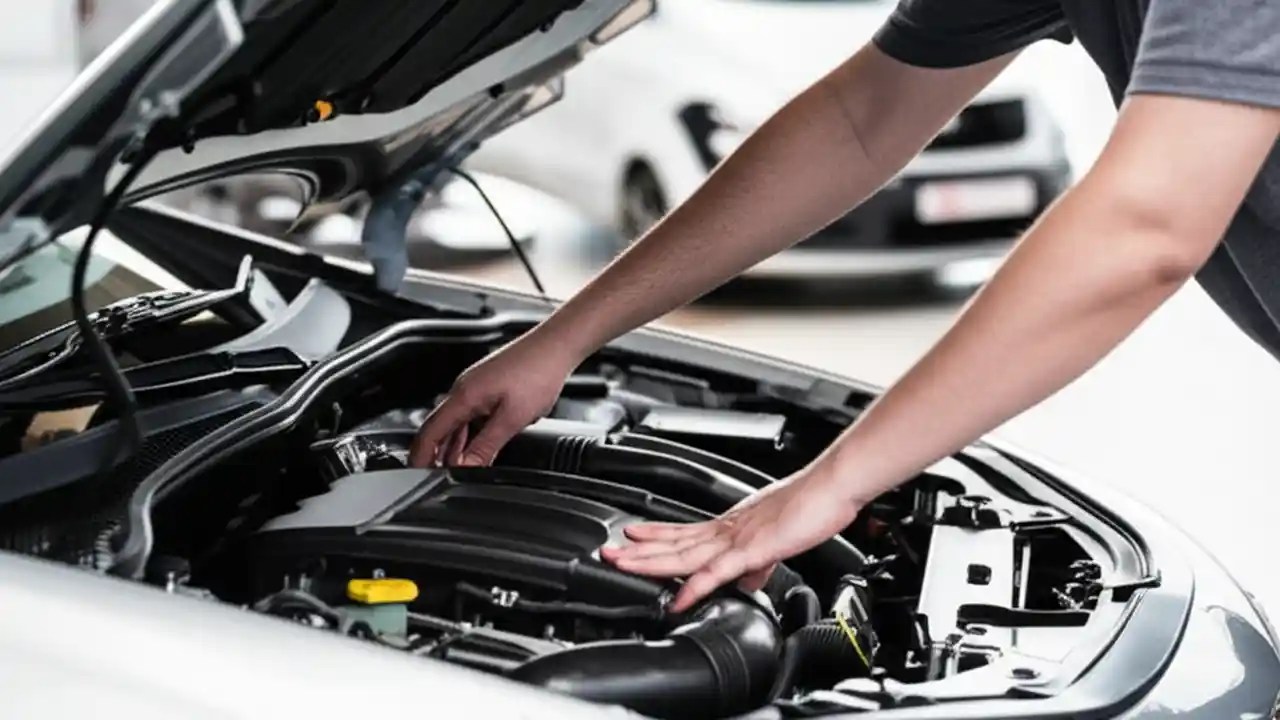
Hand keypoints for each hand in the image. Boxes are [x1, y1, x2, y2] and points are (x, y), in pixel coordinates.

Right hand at [409, 333, 576, 467]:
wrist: (556, 346)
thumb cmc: (538, 372)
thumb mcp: (512, 418)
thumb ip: (486, 445)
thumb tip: (466, 466)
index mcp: (464, 395)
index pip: (430, 431)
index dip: (420, 455)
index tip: (416, 473)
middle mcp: (465, 389)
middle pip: (441, 428)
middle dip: (436, 454)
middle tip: (436, 477)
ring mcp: (476, 387)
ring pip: (457, 422)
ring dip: (455, 446)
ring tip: (457, 468)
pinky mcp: (488, 386)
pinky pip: (471, 415)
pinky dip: (470, 434)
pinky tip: (479, 446)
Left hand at [602, 465, 862, 611]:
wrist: (832, 488)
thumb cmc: (811, 508)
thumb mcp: (777, 541)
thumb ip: (758, 563)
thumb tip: (749, 580)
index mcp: (732, 527)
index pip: (683, 534)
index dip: (654, 538)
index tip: (628, 540)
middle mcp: (727, 530)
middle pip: (673, 544)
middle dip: (638, 551)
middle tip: (606, 553)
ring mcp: (737, 539)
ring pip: (684, 554)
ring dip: (650, 561)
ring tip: (621, 563)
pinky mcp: (753, 549)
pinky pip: (717, 571)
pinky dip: (694, 586)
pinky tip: (677, 597)